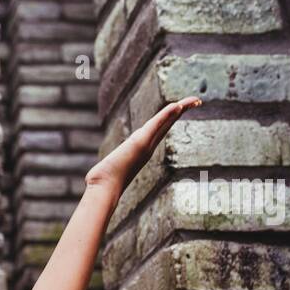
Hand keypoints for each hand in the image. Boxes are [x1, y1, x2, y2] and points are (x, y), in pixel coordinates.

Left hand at [85, 96, 200, 194]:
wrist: (104, 189)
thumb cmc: (103, 183)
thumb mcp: (106, 171)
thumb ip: (104, 171)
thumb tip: (91, 179)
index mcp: (143, 150)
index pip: (160, 130)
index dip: (170, 119)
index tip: (180, 109)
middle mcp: (148, 147)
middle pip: (168, 124)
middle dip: (182, 111)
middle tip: (197, 100)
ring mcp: (145, 145)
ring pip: (166, 123)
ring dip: (180, 110)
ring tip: (194, 100)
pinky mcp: (140, 143)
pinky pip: (156, 125)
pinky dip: (166, 115)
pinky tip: (177, 105)